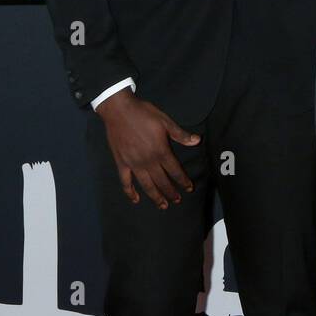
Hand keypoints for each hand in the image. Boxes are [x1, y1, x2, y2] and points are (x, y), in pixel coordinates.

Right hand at [96, 89, 199, 206]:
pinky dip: (130, 192)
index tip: (189, 188)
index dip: (183, 180)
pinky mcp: (121, 163)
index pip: (175, 170)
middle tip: (177, 200)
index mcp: (160, 151)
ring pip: (146, 185)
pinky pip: (125, 181)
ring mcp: (133, 164)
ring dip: (155, 196)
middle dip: (171, 192)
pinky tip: (136, 200)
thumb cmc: (144, 114)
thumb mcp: (165, 121)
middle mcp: (148, 161)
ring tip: (163, 205)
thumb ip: (180, 134)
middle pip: (162, 181)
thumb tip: (197, 141)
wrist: (119, 110)